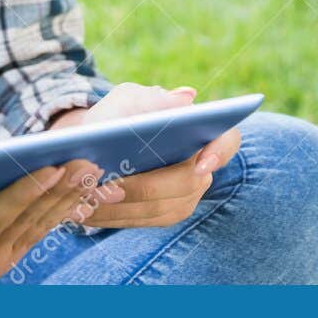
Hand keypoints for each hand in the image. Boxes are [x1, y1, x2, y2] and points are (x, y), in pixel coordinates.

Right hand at [0, 157, 116, 284]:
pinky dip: (58, 212)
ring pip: (38, 226)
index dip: (23, 192)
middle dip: (59, 189)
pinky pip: (35, 234)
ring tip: (93, 172)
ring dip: (66, 199)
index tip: (50, 169)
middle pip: (26, 219)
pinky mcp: (1, 262)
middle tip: (88, 162)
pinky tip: (76, 195)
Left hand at [49, 82, 242, 229]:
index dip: (220, 152)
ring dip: (126, 206)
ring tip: (92, 199)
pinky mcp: (166, 212)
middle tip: (111, 186)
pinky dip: (118, 217)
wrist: (96, 144)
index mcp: (199, 129)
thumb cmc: (118, 116)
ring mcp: (186, 192)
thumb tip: (186, 99)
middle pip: (189, 183)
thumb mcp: (127, 98)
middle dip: (148, 186)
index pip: (228, 140)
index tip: (200, 164)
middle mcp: (200, 164)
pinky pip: (148, 221)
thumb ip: (151, 97)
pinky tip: (89, 211)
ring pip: (166, 207)